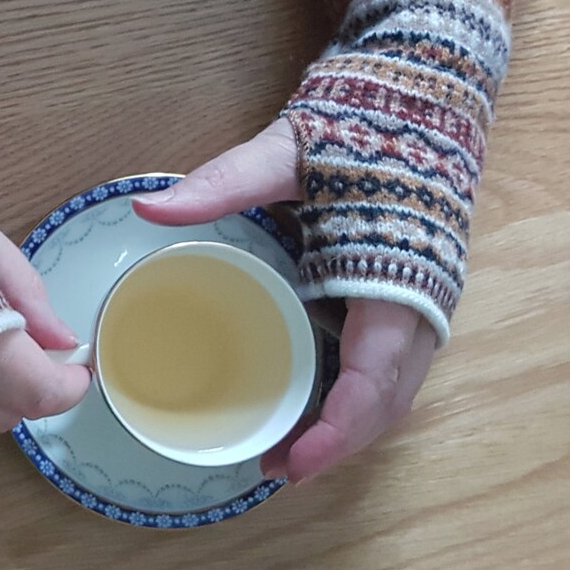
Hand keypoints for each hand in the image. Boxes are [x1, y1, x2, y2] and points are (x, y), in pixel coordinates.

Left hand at [133, 118, 436, 481]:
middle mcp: (420, 302)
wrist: (420, 99)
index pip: (374, 376)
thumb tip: (148, 209)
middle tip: (275, 470)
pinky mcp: (409, 297)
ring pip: (394, 392)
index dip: (338, 429)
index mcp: (394, 276)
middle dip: (337, 445)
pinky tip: (315, 404)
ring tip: (289, 452)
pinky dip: (355, 398)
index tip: (293, 463)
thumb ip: (223, 183)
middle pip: (388, 402)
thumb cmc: (359, 127)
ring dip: (347, 429)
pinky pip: (390, 367)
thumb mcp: (285, 153)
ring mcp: (421, 303)